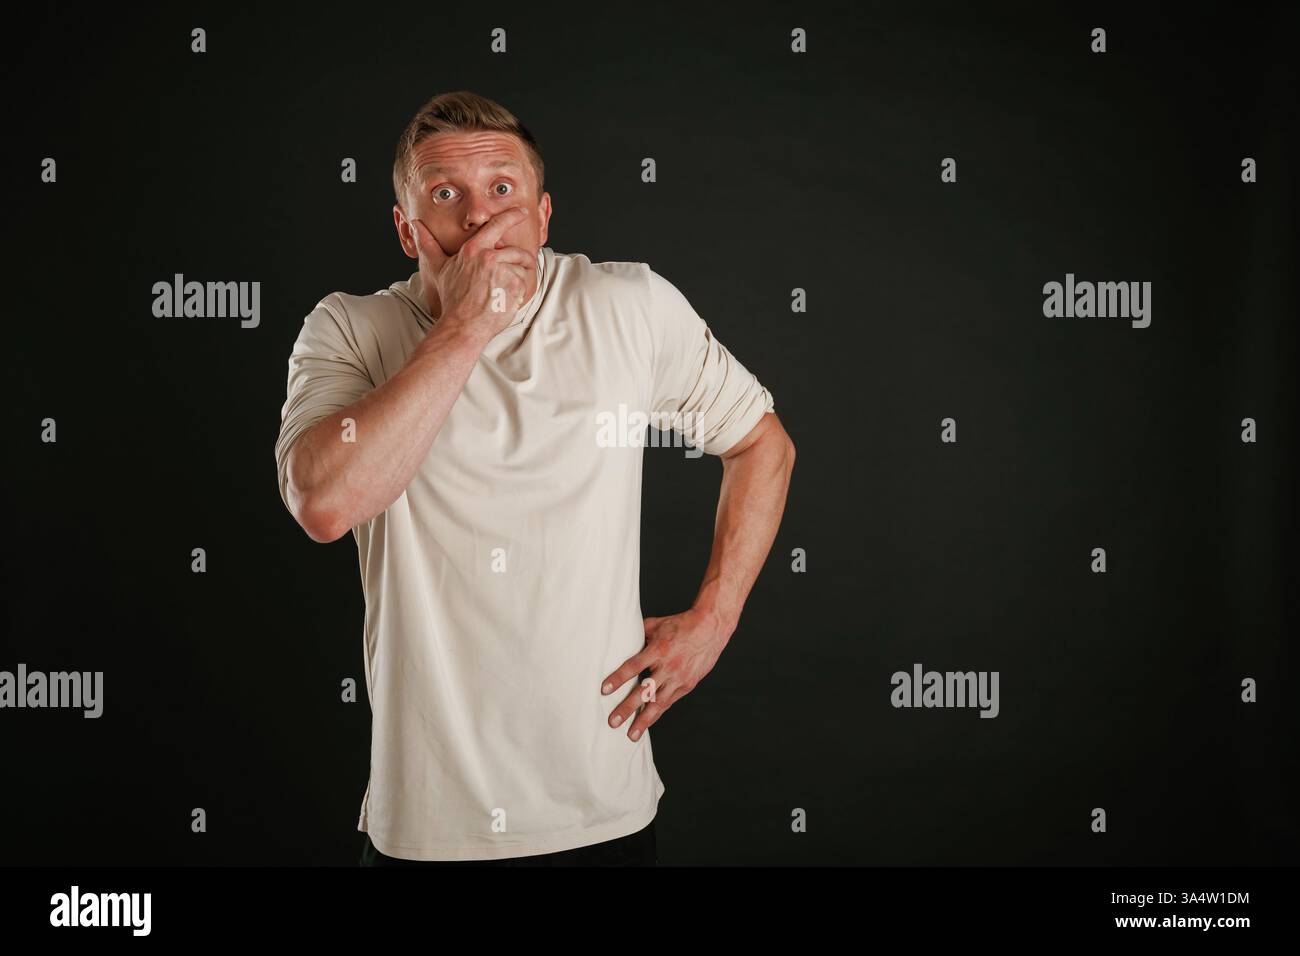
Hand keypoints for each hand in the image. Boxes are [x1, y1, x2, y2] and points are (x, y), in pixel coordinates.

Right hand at [408, 205, 535, 340]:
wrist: (464, 325)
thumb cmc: (451, 298)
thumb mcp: (438, 268)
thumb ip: (428, 244)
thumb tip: (415, 224)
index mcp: (473, 250)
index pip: (497, 225)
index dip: (512, 216)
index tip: (522, 211)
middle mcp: (489, 258)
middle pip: (517, 251)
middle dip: (522, 260)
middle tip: (515, 273)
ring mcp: (504, 271)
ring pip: (522, 268)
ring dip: (518, 278)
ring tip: (504, 291)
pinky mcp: (515, 286)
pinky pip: (525, 283)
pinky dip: (519, 291)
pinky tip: (505, 299)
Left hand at [599, 608, 730, 740]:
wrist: (710, 629)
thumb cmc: (682, 625)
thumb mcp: (657, 625)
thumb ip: (638, 635)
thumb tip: (621, 641)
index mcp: (658, 649)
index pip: (634, 666)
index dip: (618, 679)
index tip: (604, 690)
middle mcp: (668, 667)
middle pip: (644, 691)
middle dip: (627, 708)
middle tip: (613, 721)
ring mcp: (679, 678)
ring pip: (658, 703)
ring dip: (643, 720)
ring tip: (631, 735)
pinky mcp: (687, 685)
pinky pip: (669, 702)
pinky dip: (657, 713)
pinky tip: (647, 723)